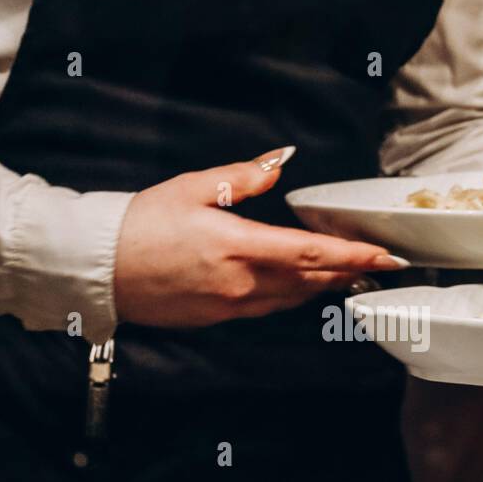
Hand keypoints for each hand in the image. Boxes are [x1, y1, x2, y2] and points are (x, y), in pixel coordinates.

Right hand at [114, 149, 404, 326]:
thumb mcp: (192, 187)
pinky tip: (299, 282)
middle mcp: (239, 284)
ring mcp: (229, 307)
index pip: (310, 255)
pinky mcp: (217, 319)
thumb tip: (280, 162)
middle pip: (310, 281)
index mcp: (236, 247)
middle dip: (347, 272)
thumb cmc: (139, 224)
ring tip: (346, 271)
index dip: (353, 256)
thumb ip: (243, 177)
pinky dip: (290, 294)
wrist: (97, 268)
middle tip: (377, 262)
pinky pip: (267, 307)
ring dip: (321, 285)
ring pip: (292, 298)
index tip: (385, 256)